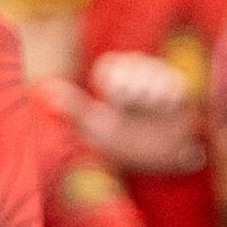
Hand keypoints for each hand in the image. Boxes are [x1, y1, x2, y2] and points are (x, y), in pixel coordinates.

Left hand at [77, 50, 206, 176]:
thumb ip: (74, 108)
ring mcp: (159, 76)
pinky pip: (172, 83)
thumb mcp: (97, 128)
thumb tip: (46, 90)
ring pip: (152, 71)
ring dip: (148, 97)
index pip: (110, 67)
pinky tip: (166, 111)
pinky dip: (166, 100)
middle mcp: (136, 71)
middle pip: (131, 66)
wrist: (160, 161)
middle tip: (133, 110)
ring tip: (150, 111)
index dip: (113, 88)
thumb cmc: (125, 143)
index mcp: (114, 78)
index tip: (116, 106)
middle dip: (130, 92)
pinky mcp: (179, 85)